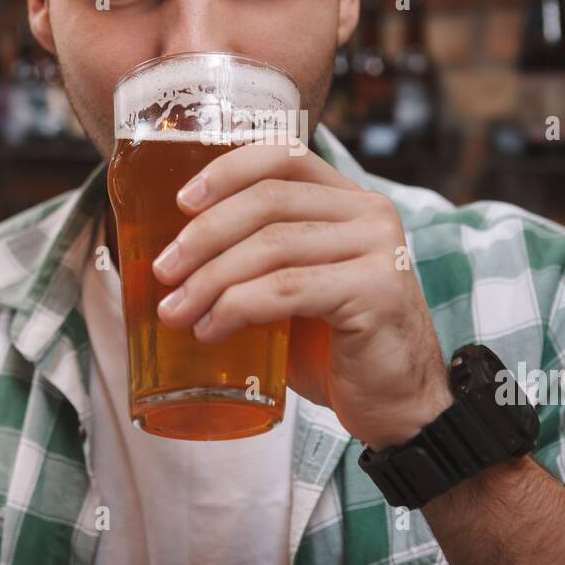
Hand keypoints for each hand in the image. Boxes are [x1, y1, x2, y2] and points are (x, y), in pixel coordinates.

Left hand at [151, 141, 451, 447]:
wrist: (400, 408)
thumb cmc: (338, 349)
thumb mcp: (295, 289)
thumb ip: (257, 261)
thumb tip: (174, 256)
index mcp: (350, 201)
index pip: (285, 156)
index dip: (228, 170)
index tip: (181, 203)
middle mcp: (371, 214)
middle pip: (268, 200)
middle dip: (204, 235)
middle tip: (164, 272)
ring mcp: (380, 250)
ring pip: (271, 246)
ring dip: (210, 279)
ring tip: (176, 312)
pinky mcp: (377, 291)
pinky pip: (286, 289)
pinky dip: (236, 307)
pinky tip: (212, 330)